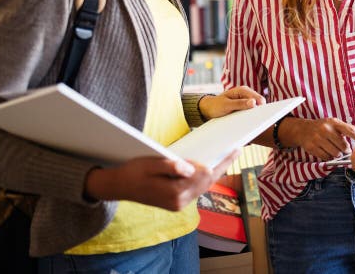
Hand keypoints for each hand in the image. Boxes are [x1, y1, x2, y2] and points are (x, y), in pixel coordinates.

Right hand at [84, 149, 237, 210]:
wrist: (118, 187)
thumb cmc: (133, 171)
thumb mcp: (150, 164)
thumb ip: (170, 166)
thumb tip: (189, 168)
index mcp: (174, 192)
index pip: (205, 174)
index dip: (221, 161)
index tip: (234, 149)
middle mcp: (179, 202)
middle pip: (208, 182)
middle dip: (223, 166)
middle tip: (236, 150)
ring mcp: (178, 205)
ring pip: (204, 187)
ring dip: (216, 173)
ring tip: (227, 158)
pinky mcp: (177, 204)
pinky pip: (197, 190)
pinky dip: (206, 179)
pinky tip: (211, 168)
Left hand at [199, 86, 265, 118]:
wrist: (208, 109)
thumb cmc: (216, 105)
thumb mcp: (226, 105)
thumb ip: (239, 104)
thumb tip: (253, 103)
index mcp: (243, 90)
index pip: (258, 98)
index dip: (261, 106)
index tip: (262, 116)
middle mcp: (246, 95)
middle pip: (259, 103)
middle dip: (259, 112)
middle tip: (256, 122)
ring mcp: (246, 101)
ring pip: (256, 109)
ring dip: (254, 115)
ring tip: (251, 123)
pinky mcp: (244, 107)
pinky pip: (251, 112)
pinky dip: (250, 117)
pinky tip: (247, 123)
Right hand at [280, 117, 354, 159]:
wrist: (303, 129)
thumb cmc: (324, 127)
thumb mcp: (336, 123)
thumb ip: (351, 129)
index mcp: (334, 122)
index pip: (351, 131)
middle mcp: (326, 129)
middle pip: (344, 147)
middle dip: (346, 150)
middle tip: (343, 148)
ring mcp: (318, 139)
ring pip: (336, 154)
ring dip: (337, 154)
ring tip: (333, 148)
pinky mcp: (312, 147)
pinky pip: (327, 158)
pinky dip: (329, 157)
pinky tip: (326, 151)